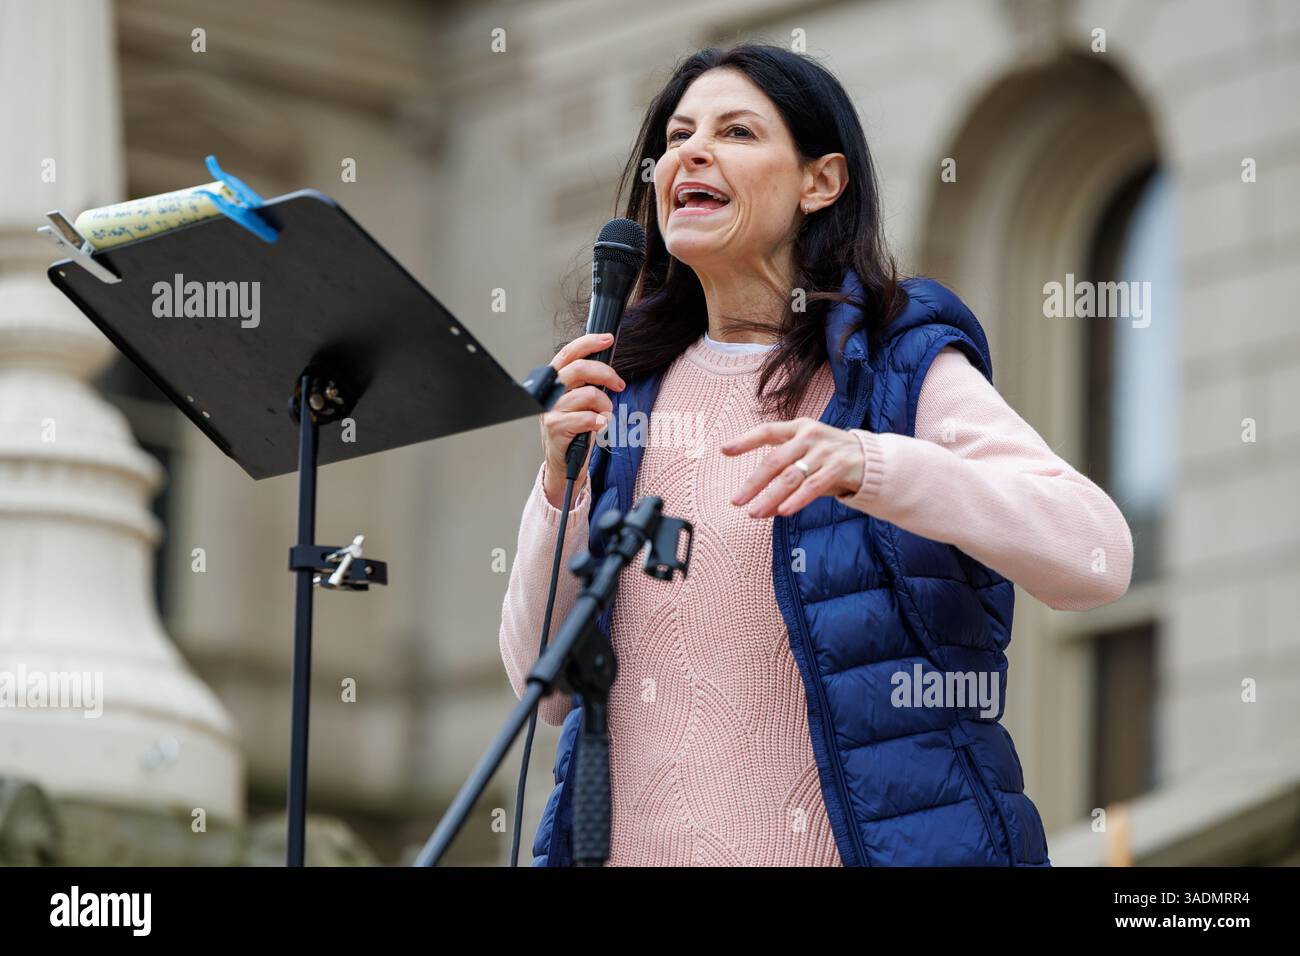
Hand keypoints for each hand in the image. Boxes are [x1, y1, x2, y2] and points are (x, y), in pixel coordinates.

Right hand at [539, 332, 626, 506]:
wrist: (562, 461)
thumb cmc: (573, 429)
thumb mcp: (578, 401)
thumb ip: (586, 383)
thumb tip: (607, 368)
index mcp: (554, 381)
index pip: (568, 353)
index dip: (588, 342)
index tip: (608, 339)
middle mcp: (549, 392)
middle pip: (580, 369)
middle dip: (606, 374)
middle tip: (619, 384)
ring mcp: (550, 410)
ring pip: (588, 394)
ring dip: (605, 405)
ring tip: (605, 415)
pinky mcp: (555, 427)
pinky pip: (586, 418)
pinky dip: (599, 421)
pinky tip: (599, 425)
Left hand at [721, 417, 865, 517]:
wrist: (871, 459)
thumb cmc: (829, 459)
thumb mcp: (806, 459)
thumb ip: (784, 478)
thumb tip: (761, 506)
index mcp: (798, 427)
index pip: (767, 431)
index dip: (745, 440)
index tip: (724, 450)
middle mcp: (810, 434)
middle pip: (775, 460)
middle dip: (753, 483)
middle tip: (737, 501)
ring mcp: (825, 450)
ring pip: (791, 477)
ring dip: (771, 497)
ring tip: (755, 513)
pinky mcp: (839, 466)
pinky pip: (813, 486)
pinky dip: (797, 500)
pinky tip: (783, 511)